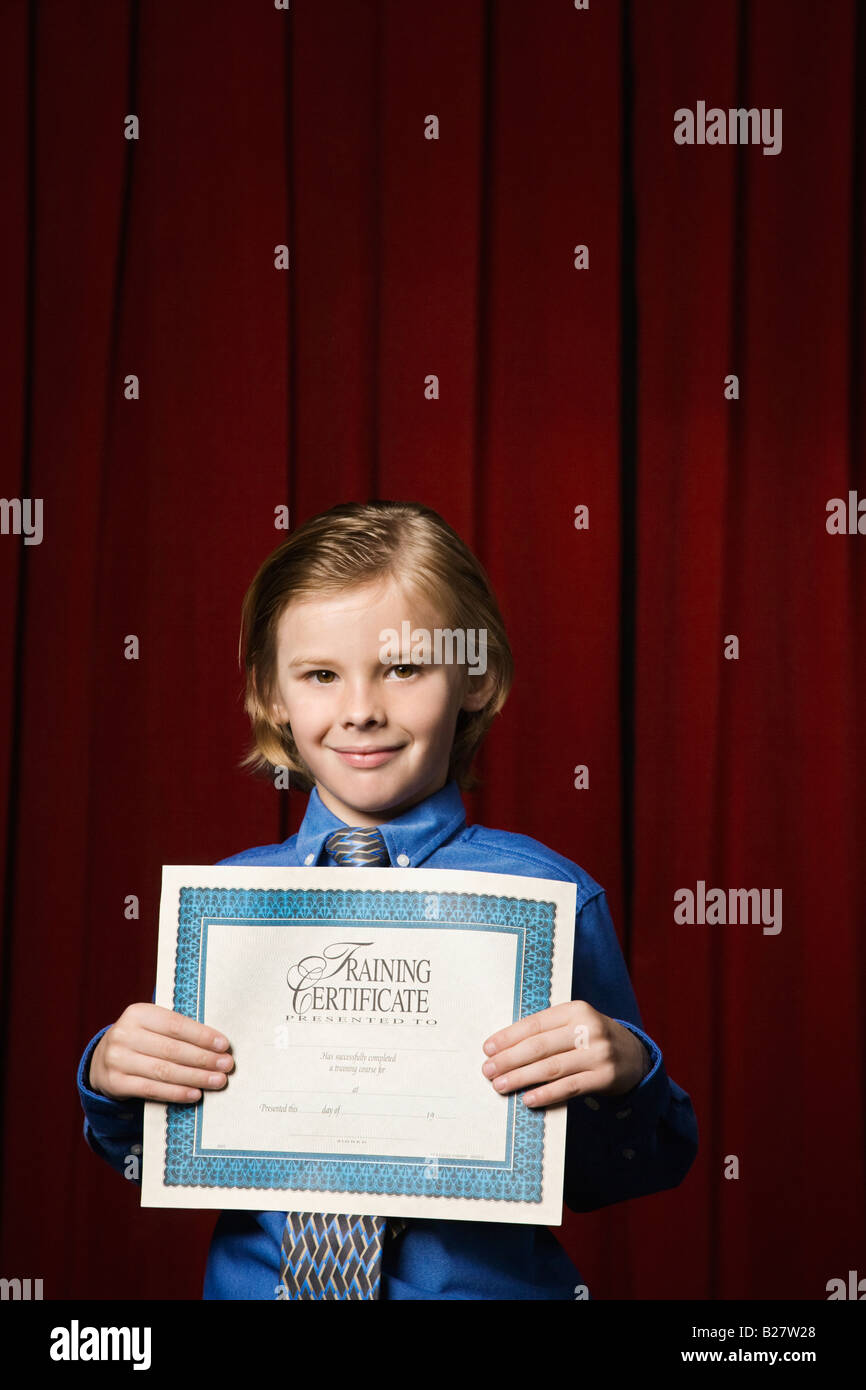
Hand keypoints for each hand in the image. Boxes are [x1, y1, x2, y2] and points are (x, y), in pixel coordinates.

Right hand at [89, 1003, 233, 1102]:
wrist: (102, 1061)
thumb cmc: (141, 1040)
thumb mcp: (152, 1026)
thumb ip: (177, 1030)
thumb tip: (217, 1044)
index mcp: (138, 1013)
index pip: (176, 1025)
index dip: (202, 1036)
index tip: (224, 1045)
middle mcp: (124, 1034)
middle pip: (172, 1049)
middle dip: (204, 1059)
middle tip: (226, 1065)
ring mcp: (117, 1059)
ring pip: (164, 1071)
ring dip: (195, 1077)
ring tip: (217, 1081)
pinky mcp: (115, 1082)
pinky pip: (151, 1089)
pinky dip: (176, 1093)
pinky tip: (195, 1094)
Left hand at [480, 1000, 646, 1107]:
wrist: (634, 1055)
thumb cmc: (591, 1038)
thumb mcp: (575, 1023)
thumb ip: (547, 1031)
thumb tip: (505, 1049)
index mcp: (576, 1010)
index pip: (534, 1023)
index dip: (508, 1037)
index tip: (488, 1049)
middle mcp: (588, 1029)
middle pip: (539, 1046)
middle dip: (509, 1060)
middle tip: (488, 1071)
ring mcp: (598, 1054)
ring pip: (551, 1068)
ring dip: (521, 1078)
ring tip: (501, 1085)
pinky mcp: (604, 1077)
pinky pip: (569, 1087)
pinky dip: (546, 1094)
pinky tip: (528, 1099)